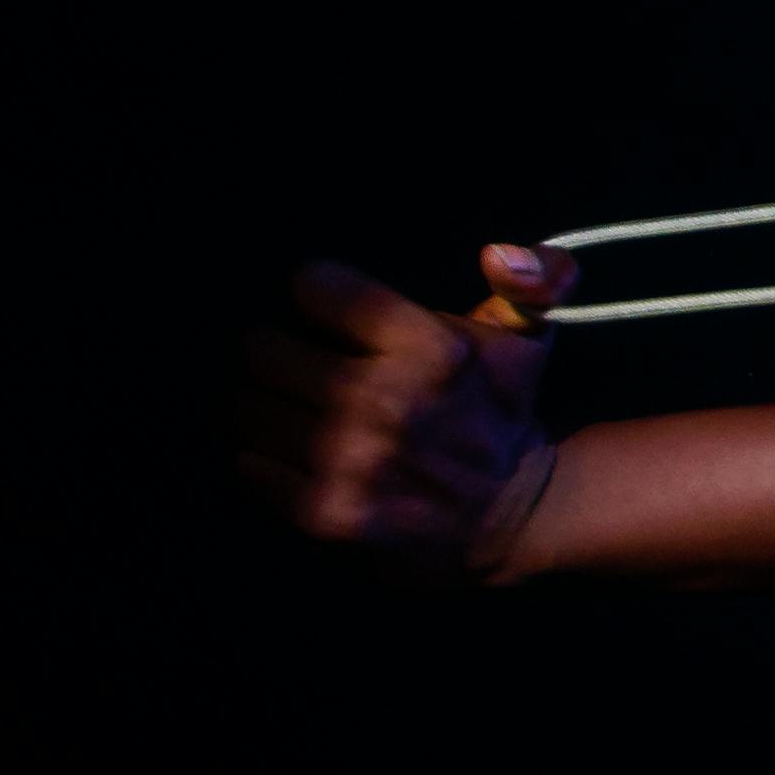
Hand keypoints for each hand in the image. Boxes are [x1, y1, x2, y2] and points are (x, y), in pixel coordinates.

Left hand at [243, 244, 578, 575]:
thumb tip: (500, 255)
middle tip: (296, 365)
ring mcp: (350, 462)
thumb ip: (528, 282)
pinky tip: (296, 455)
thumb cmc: (499, 416)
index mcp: (431, 350)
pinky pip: (249, 463)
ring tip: (293, 411)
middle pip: (261, 348)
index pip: (314, 285)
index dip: (316, 294)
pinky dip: (265, 458)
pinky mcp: (323, 512)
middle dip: (276, 352)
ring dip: (263, 405)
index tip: (325, 311)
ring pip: (245, 407)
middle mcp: (385, 403)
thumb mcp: (524, 341)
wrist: (511, 518)